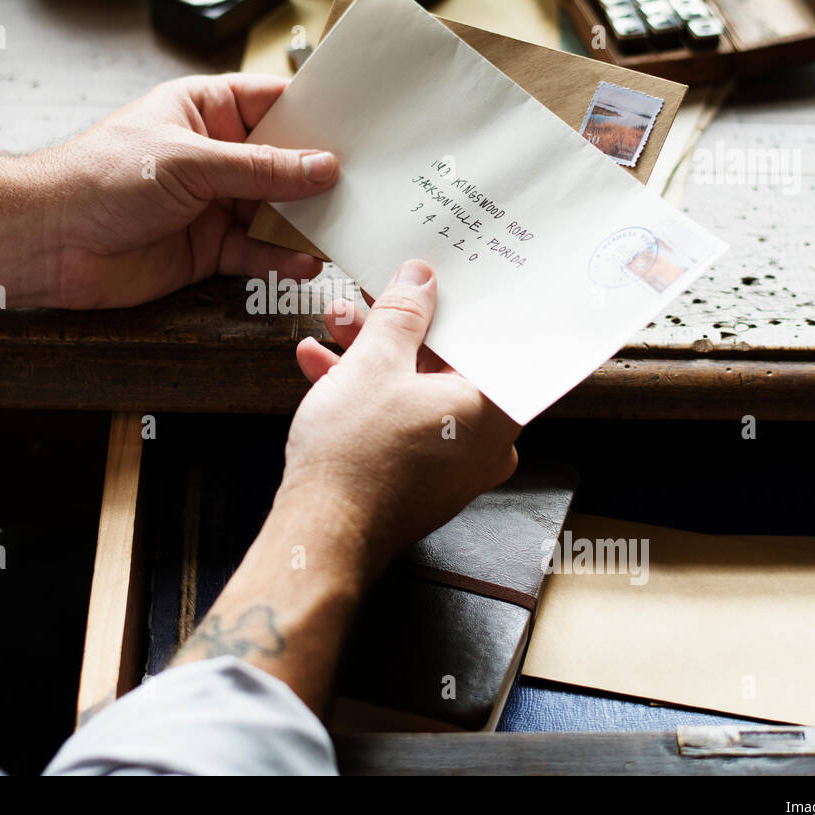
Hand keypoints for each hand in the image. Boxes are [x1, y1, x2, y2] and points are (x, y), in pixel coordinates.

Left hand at [27, 73, 338, 308]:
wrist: (49, 241)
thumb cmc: (100, 179)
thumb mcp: (189, 162)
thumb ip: (259, 169)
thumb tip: (322, 166)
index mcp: (204, 110)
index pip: (273, 102)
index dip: (315, 112)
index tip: (360, 123)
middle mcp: (213, 155)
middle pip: (284, 161)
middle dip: (321, 175)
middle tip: (367, 184)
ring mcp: (212, 203)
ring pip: (275, 211)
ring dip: (305, 222)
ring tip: (341, 229)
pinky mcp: (207, 249)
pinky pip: (256, 252)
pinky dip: (280, 258)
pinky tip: (301, 262)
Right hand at [276, 259, 520, 574]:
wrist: (320, 534)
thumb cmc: (355, 458)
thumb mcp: (374, 363)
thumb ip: (402, 314)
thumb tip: (419, 280)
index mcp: (493, 410)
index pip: (495, 341)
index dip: (462, 304)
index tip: (439, 282)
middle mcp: (484, 442)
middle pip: (449, 364)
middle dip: (400, 328)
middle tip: (373, 299)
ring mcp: (452, 465)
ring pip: (418, 392)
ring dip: (374, 356)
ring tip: (336, 325)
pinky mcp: (420, 479)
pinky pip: (403, 423)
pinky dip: (369, 394)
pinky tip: (324, 366)